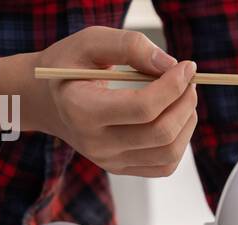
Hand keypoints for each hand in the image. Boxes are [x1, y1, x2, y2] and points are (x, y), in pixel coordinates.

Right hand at [25, 27, 197, 176]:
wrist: (48, 100)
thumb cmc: (71, 66)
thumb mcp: (91, 42)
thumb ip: (130, 46)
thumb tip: (170, 65)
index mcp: (82, 110)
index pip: (142, 108)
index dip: (173, 86)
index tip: (186, 67)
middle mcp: (95, 143)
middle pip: (160, 133)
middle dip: (185, 102)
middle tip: (189, 80)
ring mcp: (108, 161)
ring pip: (168, 152)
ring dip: (187, 121)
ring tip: (183, 96)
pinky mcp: (121, 168)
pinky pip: (165, 165)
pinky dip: (180, 140)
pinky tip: (174, 117)